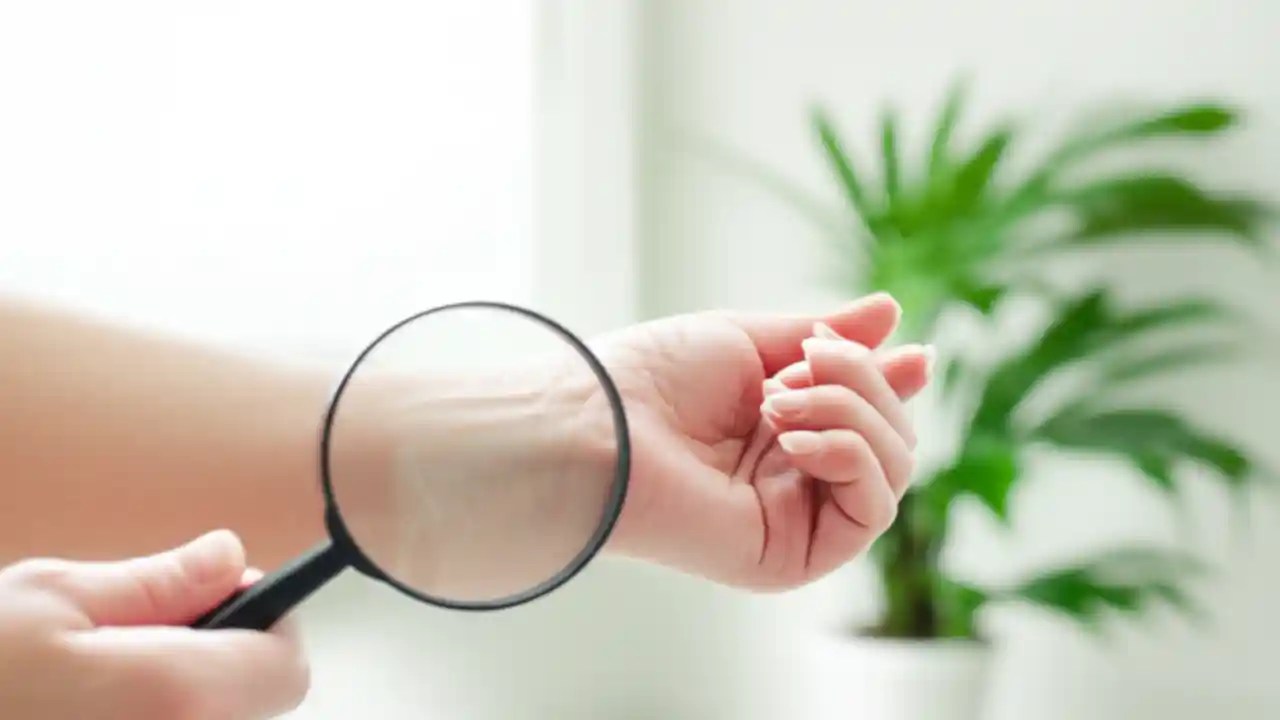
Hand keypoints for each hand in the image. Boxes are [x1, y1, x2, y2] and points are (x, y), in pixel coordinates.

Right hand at [0, 530, 308, 719]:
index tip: (222, 599)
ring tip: (99, 683)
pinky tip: (86, 710)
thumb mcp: (52, 597)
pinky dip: (148, 719)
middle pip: (251, 704)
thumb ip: (157, 582)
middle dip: (218, 662)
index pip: (286, 666)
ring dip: (179, 698)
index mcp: (172, 695)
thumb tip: (229, 554)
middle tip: (143, 638)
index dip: (267, 624)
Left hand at [595, 293, 931, 589]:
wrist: (601, 426)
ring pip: (892, 469)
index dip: (895, 384)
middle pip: (891, 437)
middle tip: (804, 360)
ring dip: (852, 413)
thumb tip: (892, 314)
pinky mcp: (795, 556)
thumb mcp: (749, 341)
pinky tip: (794, 439)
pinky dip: (850, 456)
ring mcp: (797, 519)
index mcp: (781, 431)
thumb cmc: (653, 379)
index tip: (914, 352)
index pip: (868, 416)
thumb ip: (825, 335)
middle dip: (862, 382)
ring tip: (779, 399)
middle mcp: (794, 478)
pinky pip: (872, 509)